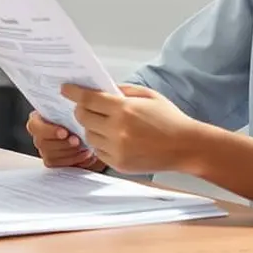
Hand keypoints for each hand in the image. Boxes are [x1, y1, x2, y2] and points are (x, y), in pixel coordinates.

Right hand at [26, 112, 104, 170]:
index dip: (48, 130)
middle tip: (77, 141)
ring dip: (69, 152)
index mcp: (41, 118)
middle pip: (41, 142)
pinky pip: (58, 164)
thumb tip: (76, 101)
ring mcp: (45, 149)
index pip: (34, 125)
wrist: (98, 135)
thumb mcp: (81, 109)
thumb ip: (75, 106)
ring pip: (49, 154)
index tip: (64, 132)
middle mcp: (40, 134)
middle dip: (62, 143)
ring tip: (85, 148)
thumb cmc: (85, 119)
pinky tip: (85, 155)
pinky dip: (73, 160)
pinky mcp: (53, 161)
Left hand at [63, 82, 202, 174]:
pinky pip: (98, 150)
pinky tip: (113, 138)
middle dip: (81, 110)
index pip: (88, 99)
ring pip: (89, 135)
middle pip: (83, 117)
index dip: (74, 93)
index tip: (65, 89)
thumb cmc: (170, 119)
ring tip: (105, 124)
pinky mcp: (118, 164)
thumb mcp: (148, 95)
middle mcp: (117, 130)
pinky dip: (101, 143)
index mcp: (124, 110)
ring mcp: (117, 149)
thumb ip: (122, 90)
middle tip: (85, 106)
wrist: (187, 147)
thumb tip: (100, 89)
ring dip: (92, 127)